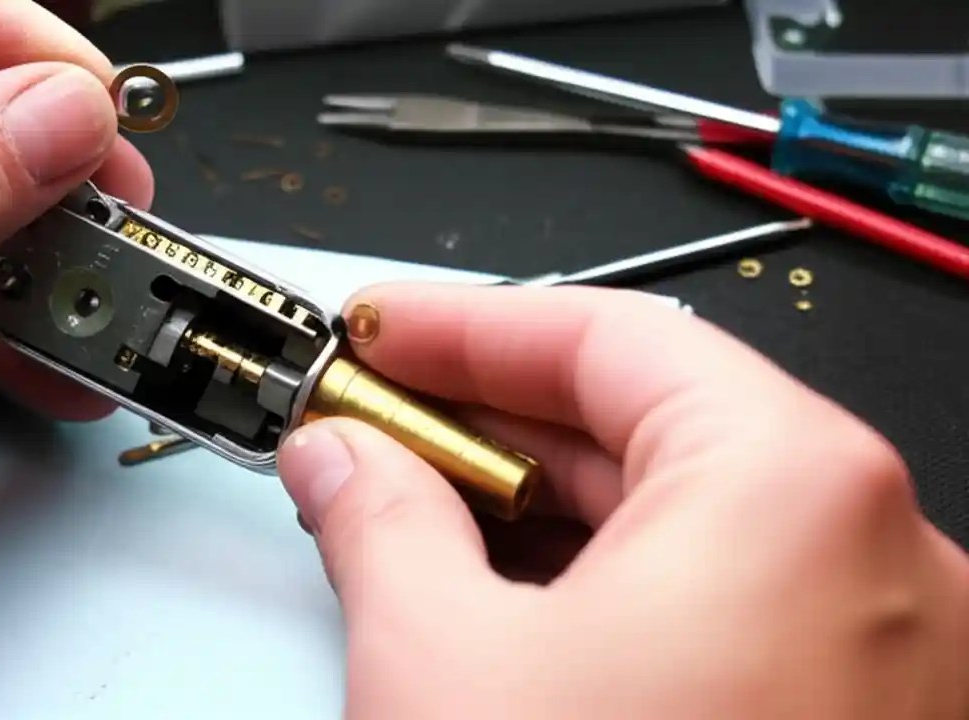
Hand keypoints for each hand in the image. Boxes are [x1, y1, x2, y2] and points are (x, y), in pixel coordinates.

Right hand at [278, 284, 968, 717]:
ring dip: (535, 512)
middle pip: (645, 429)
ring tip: (413, 514)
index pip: (603, 340)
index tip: (383, 332)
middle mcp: (877, 562)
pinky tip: (502, 603)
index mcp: (795, 494)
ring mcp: (884, 655)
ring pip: (679, 525)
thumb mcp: (441, 663)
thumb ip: (379, 521)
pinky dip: (602, 594)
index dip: (466, 326)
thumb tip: (343, 462)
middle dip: (487, 424)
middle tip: (371, 426)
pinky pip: (715, 609)